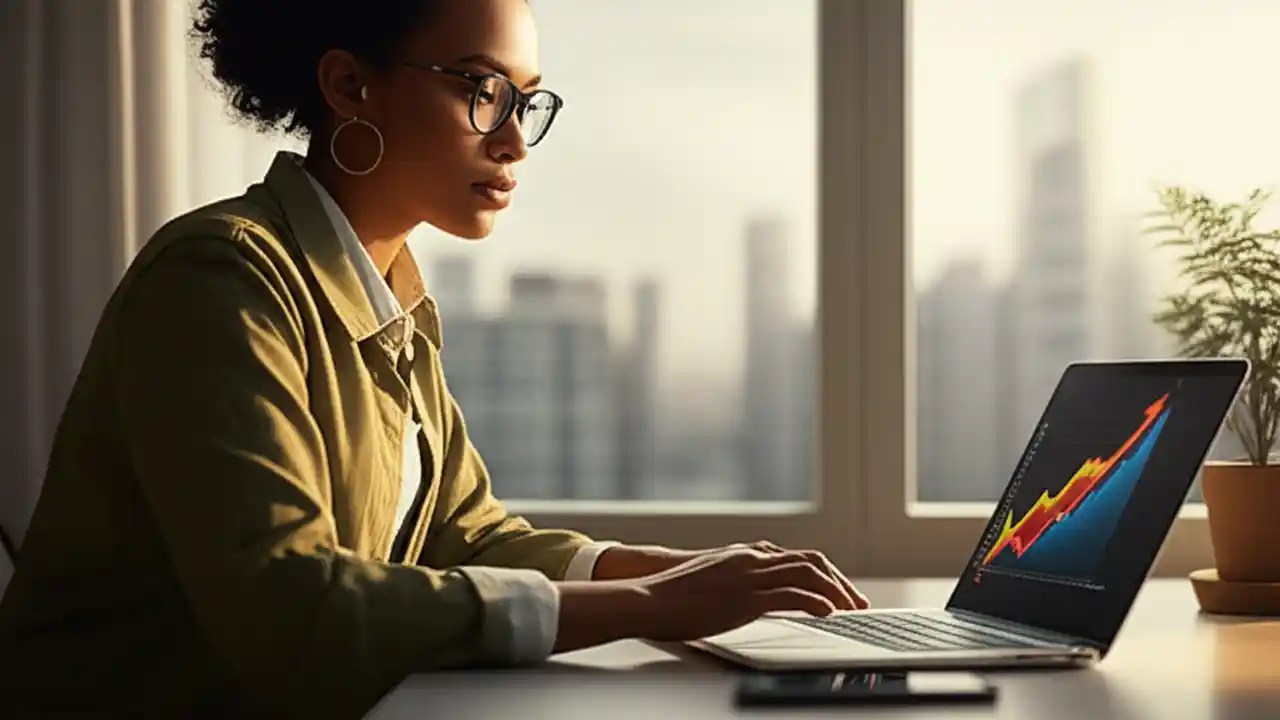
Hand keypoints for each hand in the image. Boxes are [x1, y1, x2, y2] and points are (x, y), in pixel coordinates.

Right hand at [594, 540, 868, 609]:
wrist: (648, 597)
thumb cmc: (674, 595)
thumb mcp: (712, 580)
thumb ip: (737, 580)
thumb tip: (756, 596)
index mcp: (746, 554)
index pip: (797, 557)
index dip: (826, 573)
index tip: (841, 591)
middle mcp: (752, 559)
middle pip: (810, 561)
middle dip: (839, 581)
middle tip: (857, 602)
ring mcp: (749, 575)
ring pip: (807, 573)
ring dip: (835, 591)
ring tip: (850, 610)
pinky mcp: (744, 596)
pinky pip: (790, 596)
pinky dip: (815, 602)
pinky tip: (828, 613)